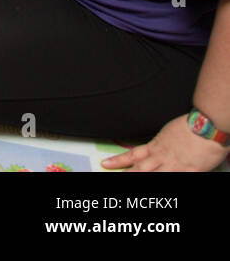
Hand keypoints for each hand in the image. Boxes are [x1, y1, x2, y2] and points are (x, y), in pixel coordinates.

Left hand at [101, 115, 229, 171]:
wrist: (206, 125)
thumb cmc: (190, 126)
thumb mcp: (167, 132)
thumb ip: (159, 143)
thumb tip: (154, 149)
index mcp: (156, 146)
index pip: (133, 154)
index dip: (119, 160)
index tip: (106, 164)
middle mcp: (163, 157)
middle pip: (140, 168)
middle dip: (127, 173)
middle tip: (114, 176)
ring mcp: (176, 165)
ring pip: (154, 175)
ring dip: (141, 178)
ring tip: (128, 180)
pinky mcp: (190, 171)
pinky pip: (178, 178)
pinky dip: (171, 181)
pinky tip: (164, 187)